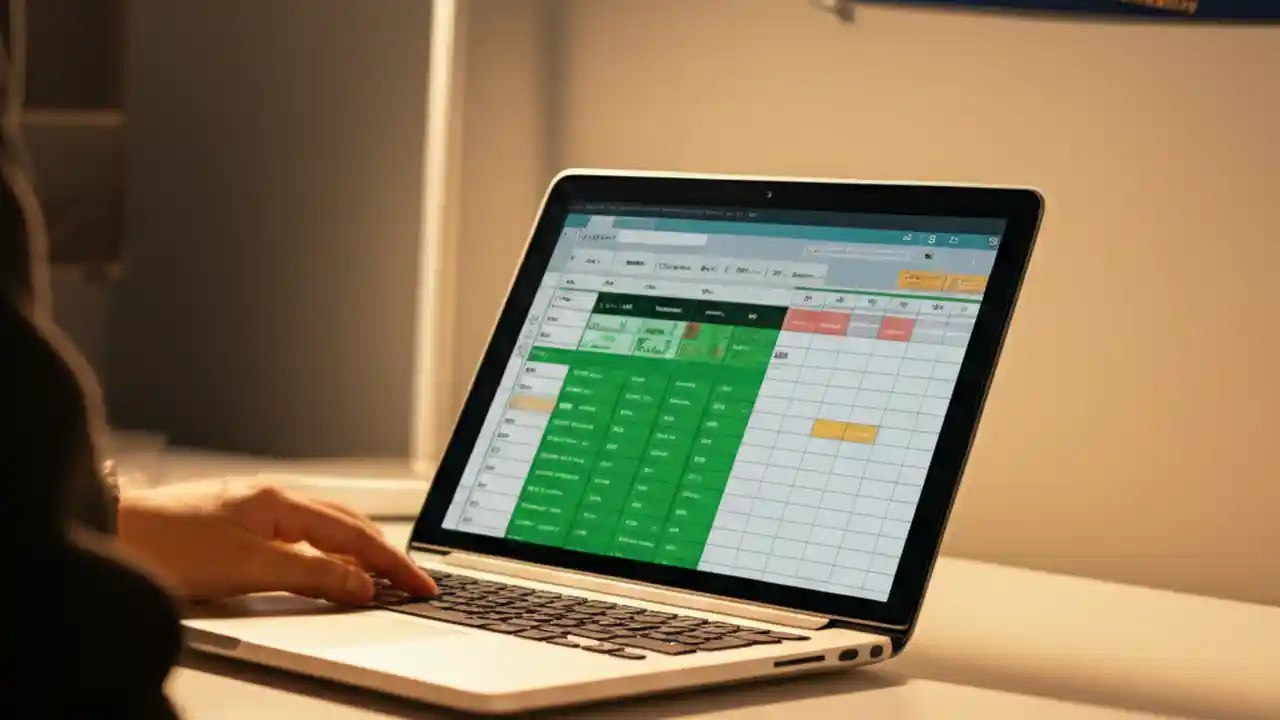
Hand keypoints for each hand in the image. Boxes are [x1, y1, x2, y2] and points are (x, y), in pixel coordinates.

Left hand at [116, 484, 436, 604]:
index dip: (393, 562)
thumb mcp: (250, 567)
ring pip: (325, 528)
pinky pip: (302, 536)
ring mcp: (256, 508)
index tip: (422, 583)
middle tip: (413, 580)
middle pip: (347, 524)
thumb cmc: (170, 544)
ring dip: (359, 551)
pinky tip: (329, 566)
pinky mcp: (240, 524)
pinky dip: (329, 552)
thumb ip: (312, 575)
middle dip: (385, 552)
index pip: (355, 534)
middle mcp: (274, 498)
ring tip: (383, 575)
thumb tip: (362, 584)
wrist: (113, 532)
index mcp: (282, 501)